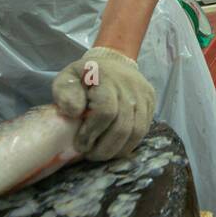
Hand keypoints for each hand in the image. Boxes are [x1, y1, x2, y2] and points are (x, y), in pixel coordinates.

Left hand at [52, 46, 155, 160]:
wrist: (113, 62)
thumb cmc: (86, 76)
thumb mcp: (66, 78)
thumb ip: (64, 94)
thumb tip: (75, 112)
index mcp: (105, 77)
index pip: (105, 111)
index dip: (92, 132)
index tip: (80, 144)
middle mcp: (129, 85)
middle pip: (123, 126)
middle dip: (105, 147)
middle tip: (91, 155)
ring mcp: (143, 94)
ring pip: (137, 131)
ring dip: (118, 149)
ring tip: (102, 154)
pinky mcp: (151, 102)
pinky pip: (144, 130)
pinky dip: (129, 144)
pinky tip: (115, 147)